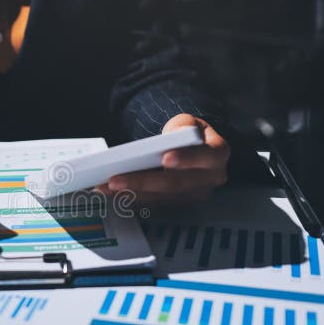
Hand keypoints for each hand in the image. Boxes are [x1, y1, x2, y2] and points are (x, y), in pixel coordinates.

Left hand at [96, 114, 229, 203]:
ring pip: (162, 197)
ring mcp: (194, 194)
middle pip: (176, 184)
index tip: (165, 158)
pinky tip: (111, 192)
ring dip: (132, 193)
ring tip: (105, 187)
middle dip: (143, 181)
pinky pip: (153, 203)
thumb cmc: (188, 133)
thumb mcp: (187, 122)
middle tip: (115, 180)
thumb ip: (182, 126)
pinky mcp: (178, 203)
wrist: (192, 147)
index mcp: (217, 154)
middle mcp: (210, 178)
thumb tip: (171, 137)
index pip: (204, 157)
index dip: (186, 159)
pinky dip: (131, 197)